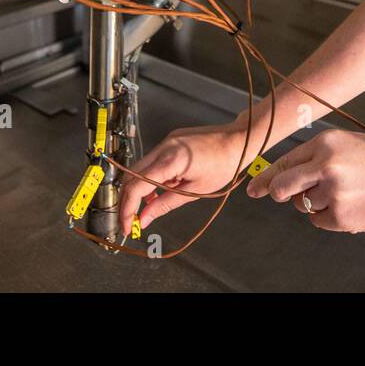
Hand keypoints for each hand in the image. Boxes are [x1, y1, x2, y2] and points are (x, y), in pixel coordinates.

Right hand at [117, 122, 253, 236]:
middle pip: (131, 176)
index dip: (127, 208)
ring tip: (151, 206)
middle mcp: (164, 147)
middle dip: (128, 200)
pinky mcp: (170, 141)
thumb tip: (145, 219)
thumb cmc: (224, 164)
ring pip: (139, 168)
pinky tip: (161, 190)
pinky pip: (152, 161)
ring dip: (139, 189)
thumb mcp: (196, 191)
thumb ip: (166, 204)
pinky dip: (150, 178)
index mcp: (171, 159)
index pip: (136, 185)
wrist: (238, 140)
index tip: (127, 225)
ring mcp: (166, 142)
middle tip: (131, 221)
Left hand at [244, 129, 364, 233]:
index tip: (254, 188)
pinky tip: (353, 205)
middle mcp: (325, 165)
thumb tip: (286, 177)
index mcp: (326, 143)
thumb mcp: (349, 145)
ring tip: (345, 192)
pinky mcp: (342, 216)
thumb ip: (318, 157)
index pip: (285, 162)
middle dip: (278, 193)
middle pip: (282, 187)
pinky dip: (331, 217)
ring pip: (304, 205)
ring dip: (316, 203)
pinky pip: (320, 221)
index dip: (266, 178)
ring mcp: (333, 192)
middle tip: (283, 196)